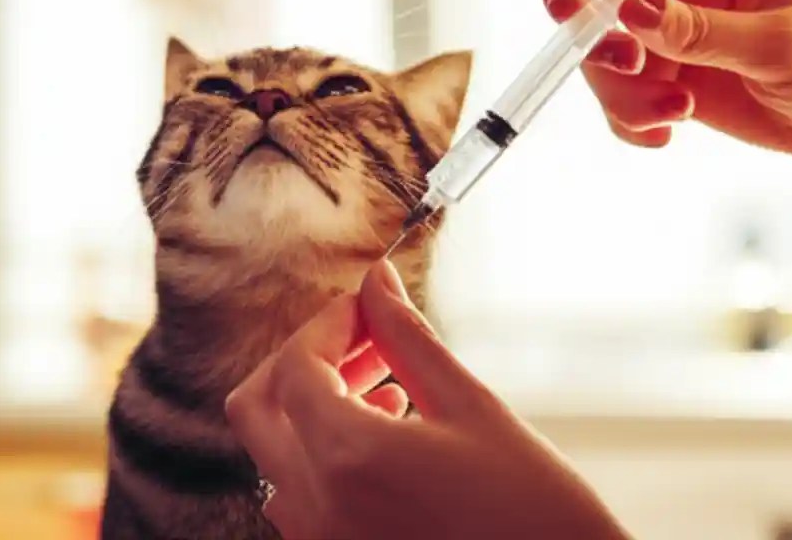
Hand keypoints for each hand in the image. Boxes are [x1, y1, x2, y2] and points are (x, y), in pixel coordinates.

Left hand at [224, 261, 629, 539]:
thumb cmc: (535, 511)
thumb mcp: (473, 409)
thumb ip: (409, 338)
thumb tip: (376, 280)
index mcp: (346, 458)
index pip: (295, 364)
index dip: (330, 323)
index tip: (372, 306)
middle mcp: (314, 507)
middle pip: (256, 407)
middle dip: (302, 359)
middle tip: (365, 341)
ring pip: (272, 453)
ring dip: (311, 405)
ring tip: (386, 385)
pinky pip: (298, 496)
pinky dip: (323, 453)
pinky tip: (385, 437)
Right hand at [546, 0, 791, 160]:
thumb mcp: (779, 46)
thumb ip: (704, 30)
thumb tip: (633, 8)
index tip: (563, 7)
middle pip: (600, 6)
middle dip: (600, 44)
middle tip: (633, 67)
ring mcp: (667, 36)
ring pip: (604, 61)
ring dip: (625, 95)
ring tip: (678, 113)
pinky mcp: (662, 79)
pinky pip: (618, 100)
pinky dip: (631, 121)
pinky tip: (672, 130)